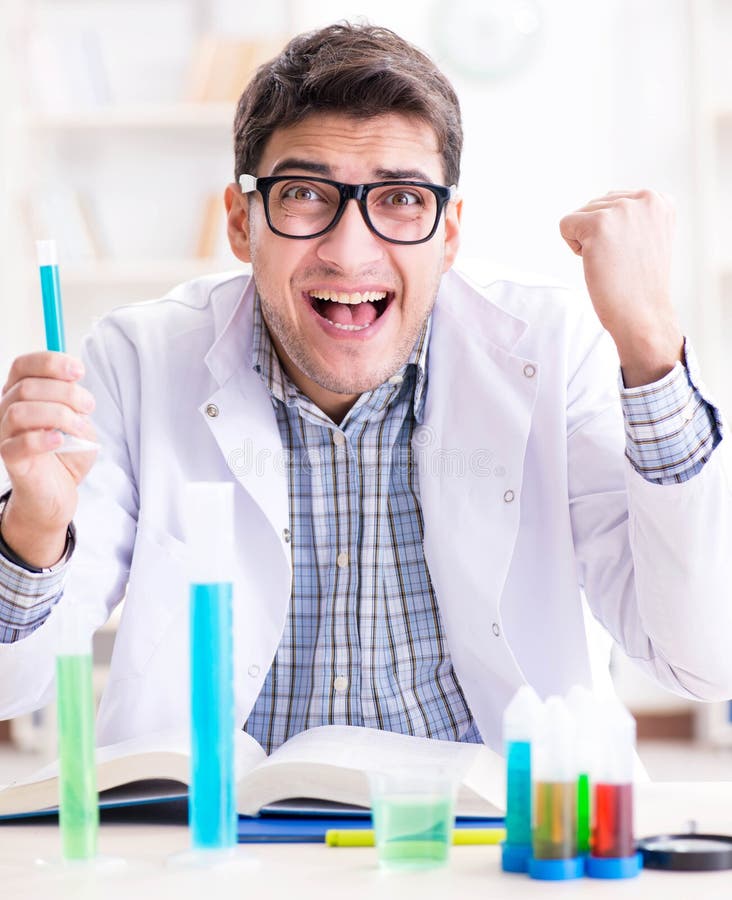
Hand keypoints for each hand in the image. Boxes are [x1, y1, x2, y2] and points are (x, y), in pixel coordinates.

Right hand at [0, 352, 97, 566]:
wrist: (58, 494)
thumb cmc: (67, 455)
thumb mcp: (79, 422)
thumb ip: (75, 403)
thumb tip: (73, 384)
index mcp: (21, 394)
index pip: (24, 365)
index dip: (51, 362)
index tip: (79, 371)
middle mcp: (6, 410)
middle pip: (27, 386)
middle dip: (66, 392)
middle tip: (89, 406)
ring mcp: (4, 435)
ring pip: (21, 410)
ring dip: (59, 415)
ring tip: (80, 428)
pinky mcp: (10, 460)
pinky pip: (18, 443)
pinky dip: (42, 439)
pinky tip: (60, 442)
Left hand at [559, 189, 683, 386]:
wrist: (642, 315)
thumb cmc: (640, 284)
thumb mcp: (648, 237)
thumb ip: (633, 216)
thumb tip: (605, 203)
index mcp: (660, 200)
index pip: (614, 201)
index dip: (614, 232)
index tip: (631, 254)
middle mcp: (645, 198)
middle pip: (595, 206)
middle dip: (599, 235)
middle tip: (620, 261)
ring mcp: (622, 210)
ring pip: (580, 215)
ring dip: (588, 242)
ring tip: (612, 263)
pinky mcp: (598, 224)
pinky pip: (565, 225)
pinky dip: (573, 247)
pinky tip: (595, 261)